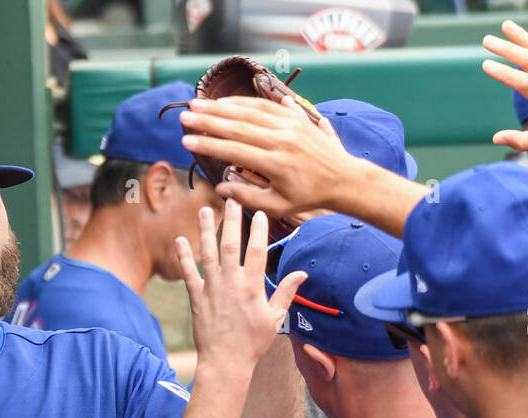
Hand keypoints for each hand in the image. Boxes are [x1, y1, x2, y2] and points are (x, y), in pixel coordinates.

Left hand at [177, 200, 305, 369]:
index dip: (258, 230)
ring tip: (205, 211)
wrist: (225, 362)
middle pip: (231, 245)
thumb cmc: (252, 343)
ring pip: (208, 254)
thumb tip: (302, 273)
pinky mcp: (197, 298)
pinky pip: (189, 273)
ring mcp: (212, 289)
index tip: (259, 212)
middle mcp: (231, 284)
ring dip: (206, 231)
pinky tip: (180, 240)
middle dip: (231, 220)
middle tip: (230, 200)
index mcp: (252, 287)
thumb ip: (287, 293)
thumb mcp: (275, 319)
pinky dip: (184, 257)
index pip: (257, 251)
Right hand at [179, 95, 355, 218]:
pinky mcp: (295, 116)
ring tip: (198, 105)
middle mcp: (281, 139)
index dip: (208, 145)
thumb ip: (247, 197)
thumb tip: (220, 188)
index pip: (234, 150)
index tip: (187, 141)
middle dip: (208, 120)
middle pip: (238, 126)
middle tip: (185, 116)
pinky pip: (265, 105)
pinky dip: (243, 102)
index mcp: (276, 163)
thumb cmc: (308, 196)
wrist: (343, 179)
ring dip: (221, 107)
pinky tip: (225, 102)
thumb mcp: (278, 206)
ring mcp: (289, 125)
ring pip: (250, 111)